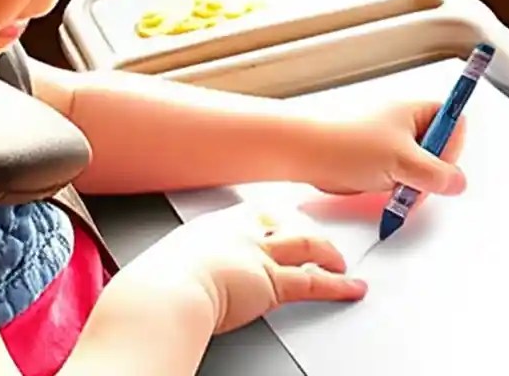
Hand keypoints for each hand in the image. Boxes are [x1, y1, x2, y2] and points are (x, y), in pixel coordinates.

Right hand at [122, 205, 366, 333]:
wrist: (164, 293)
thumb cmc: (157, 284)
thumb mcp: (168, 264)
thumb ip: (182, 266)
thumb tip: (169, 280)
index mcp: (211, 226)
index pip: (251, 214)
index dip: (271, 218)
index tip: (279, 219)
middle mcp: (239, 233)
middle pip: (284, 221)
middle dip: (304, 228)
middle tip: (318, 236)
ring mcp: (259, 254)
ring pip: (305, 245)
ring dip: (327, 253)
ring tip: (340, 261)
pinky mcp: (273, 281)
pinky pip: (314, 281)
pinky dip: (338, 285)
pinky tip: (351, 288)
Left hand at [301, 101, 467, 196]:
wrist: (306, 153)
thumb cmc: (346, 144)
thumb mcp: (402, 161)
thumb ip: (436, 174)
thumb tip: (457, 182)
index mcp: (414, 111)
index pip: (453, 122)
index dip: (452, 147)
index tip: (443, 166)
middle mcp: (403, 124)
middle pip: (437, 151)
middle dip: (429, 174)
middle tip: (418, 184)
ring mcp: (389, 143)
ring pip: (418, 168)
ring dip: (411, 185)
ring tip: (396, 190)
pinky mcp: (375, 161)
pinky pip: (398, 177)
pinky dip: (395, 188)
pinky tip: (385, 194)